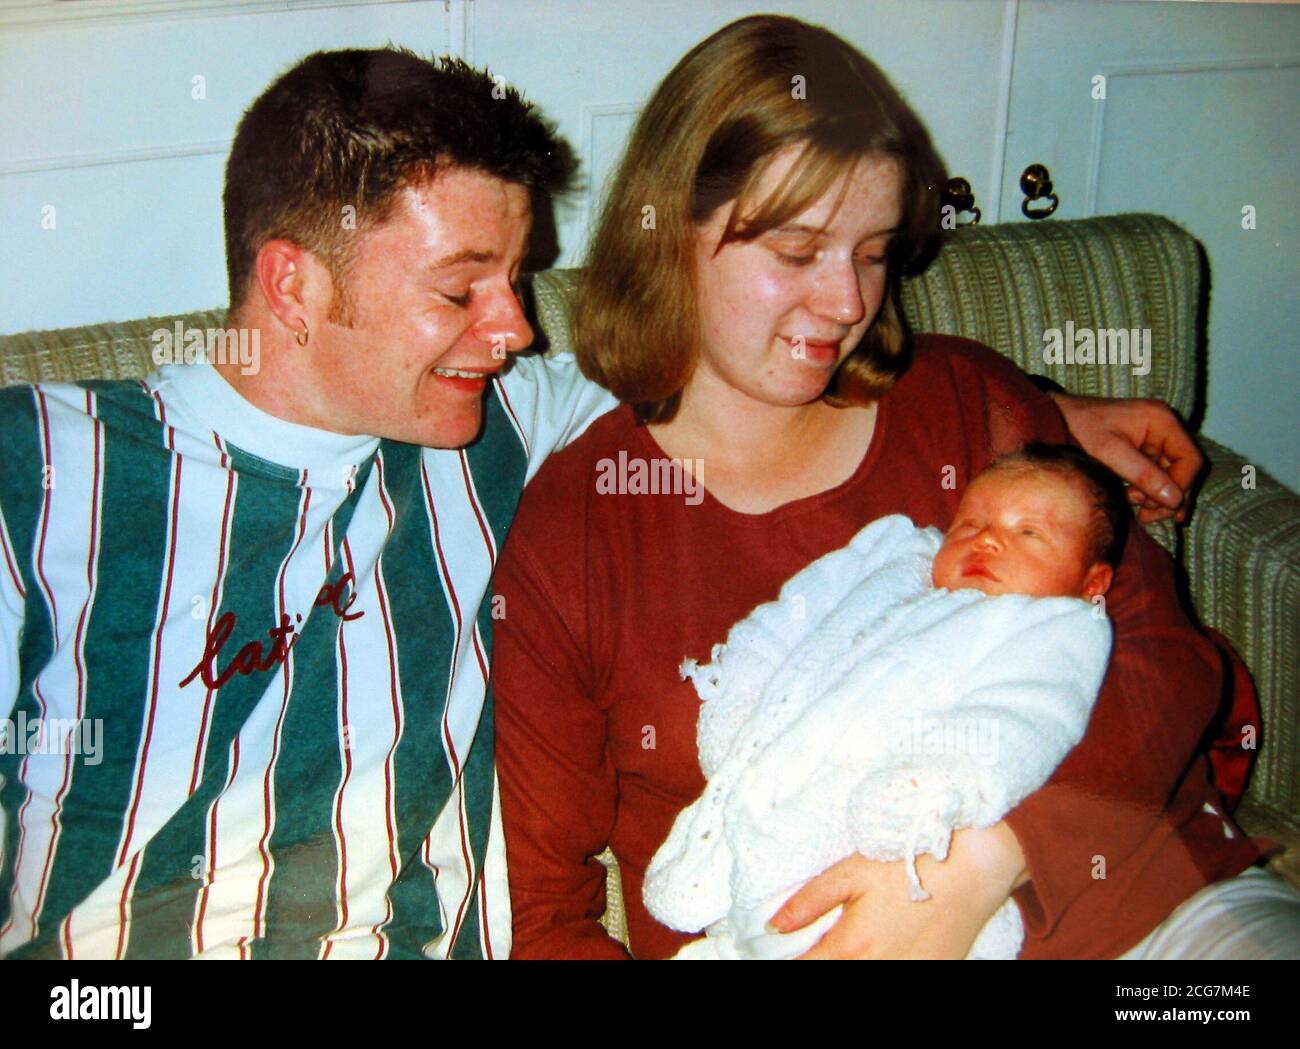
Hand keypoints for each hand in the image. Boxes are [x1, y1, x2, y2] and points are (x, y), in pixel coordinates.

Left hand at [769, 822, 1027, 958]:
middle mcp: (876, 969)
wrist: (969, 870)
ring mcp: (904, 975)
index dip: (786, 959)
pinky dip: (877, 965)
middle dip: (817, 962)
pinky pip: (895, 975)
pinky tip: (876, 950)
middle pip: (831, 976)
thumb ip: (809, 901)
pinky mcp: (928, 973)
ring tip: (852, 944)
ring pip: (862, 980)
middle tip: (813, 946)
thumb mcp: (851, 873)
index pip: (804, 969)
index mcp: (851, 946)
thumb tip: (773, 925)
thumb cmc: (908, 864)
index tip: (780, 949)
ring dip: (846, 964)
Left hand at [1048, 392, 1203, 523]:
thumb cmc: (1081, 429)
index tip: (1160, 507)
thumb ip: (1144, 475)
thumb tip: (1175, 500)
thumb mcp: (1111, 454)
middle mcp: (1164, 427)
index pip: (1190, 460)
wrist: (1057, 417)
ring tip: (1138, 510)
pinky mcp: (1144, 448)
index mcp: (1162, 421)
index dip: (1181, 487)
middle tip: (1147, 516)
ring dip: (1158, 496)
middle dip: (1169, 496)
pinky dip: (1149, 490)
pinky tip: (1135, 502)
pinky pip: (1157, 473)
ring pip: (1171, 474)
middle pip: (1184, 469)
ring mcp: (1155, 438)